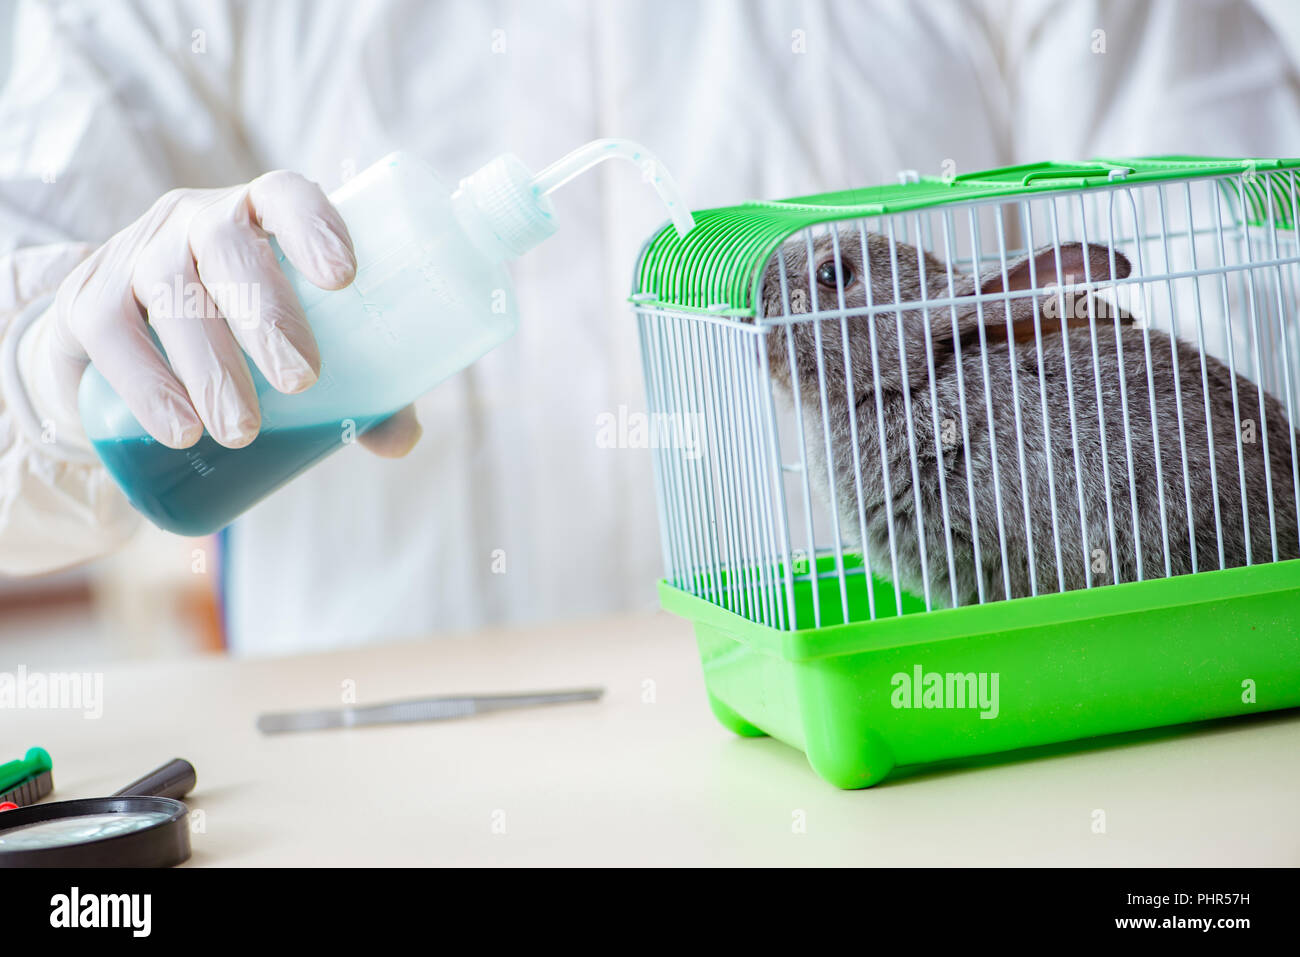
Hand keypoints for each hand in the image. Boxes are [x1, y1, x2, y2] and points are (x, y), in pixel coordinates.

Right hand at [39, 171, 419, 455]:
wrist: (129, 336)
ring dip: (210, 364)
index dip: (314, 225)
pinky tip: (180, 429)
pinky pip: (111, 330)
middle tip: (302, 381)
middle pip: (227, 246)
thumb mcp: (295, 343)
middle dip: (266, 313)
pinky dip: (147, 383)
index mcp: (261, 215)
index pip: (285, 194)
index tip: (344, 278)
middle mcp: (197, 218)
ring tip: (243, 430)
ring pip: (170, 290)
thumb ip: (359, 389)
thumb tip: (401, 440)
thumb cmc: (243, 331)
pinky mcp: (89, 297)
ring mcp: (138, 250)